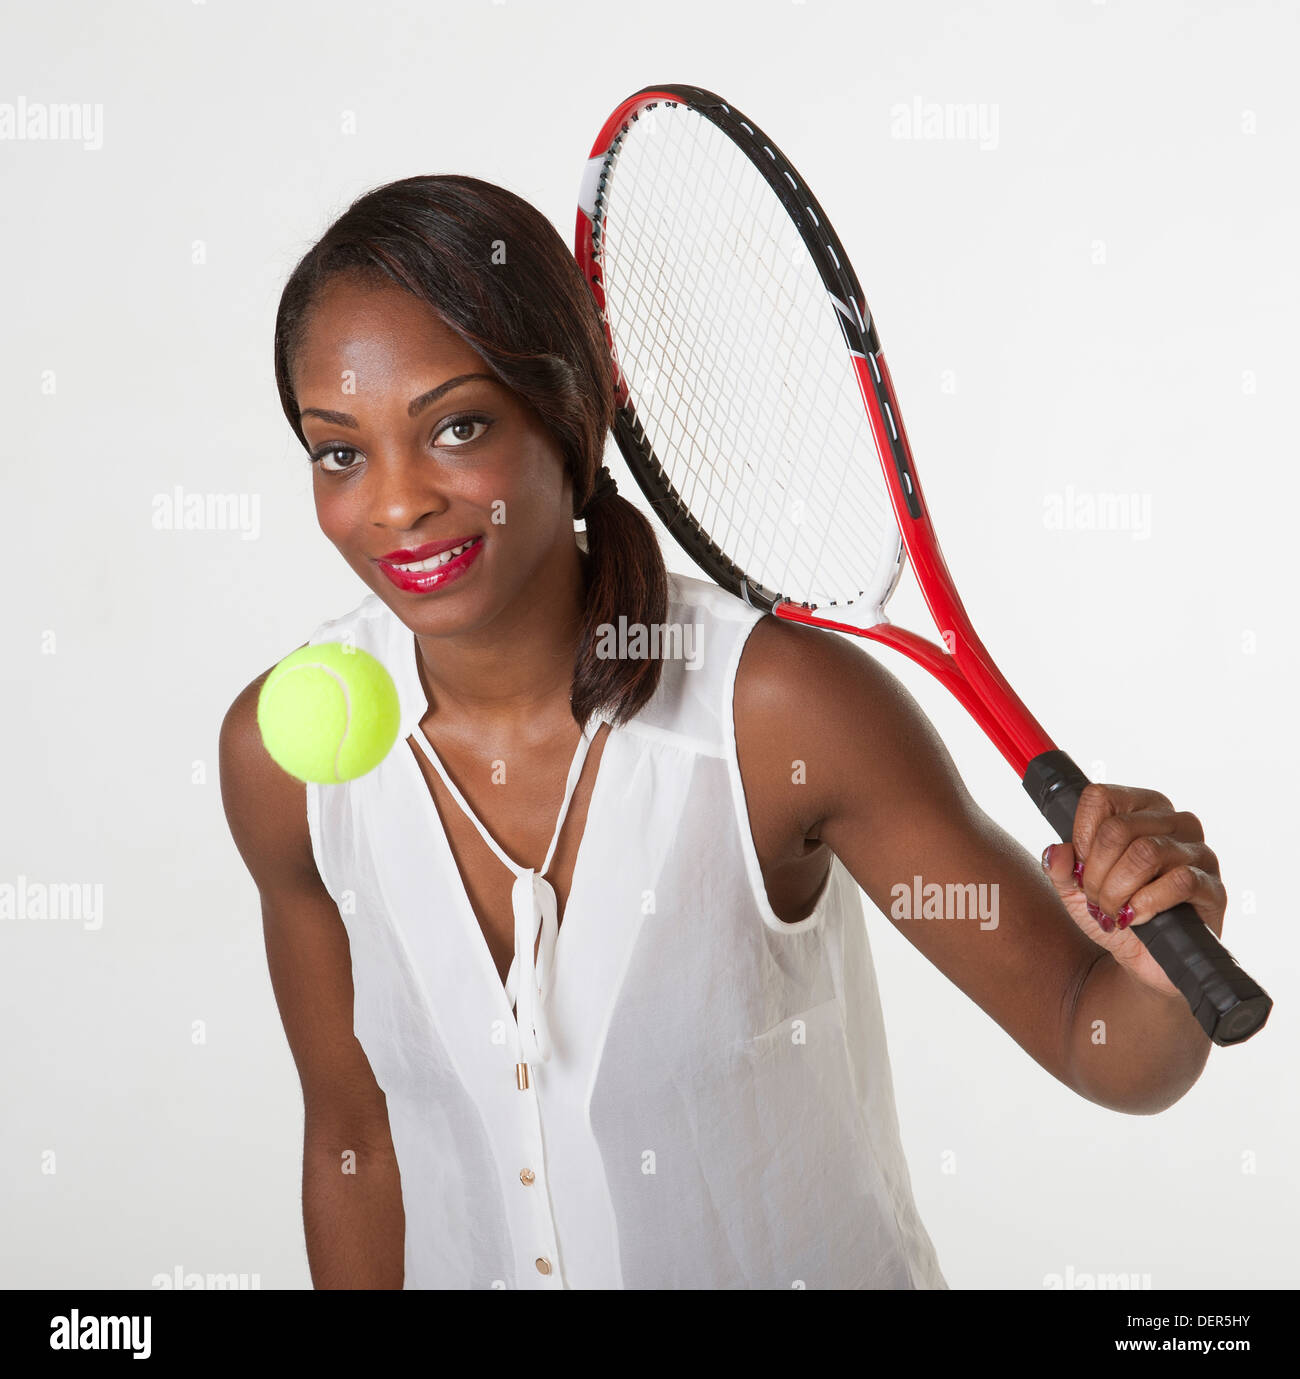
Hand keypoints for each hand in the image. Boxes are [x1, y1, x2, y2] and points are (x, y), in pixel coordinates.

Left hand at [1039, 783, 1226, 999]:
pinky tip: (1137, 917)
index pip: (1101, 797)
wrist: (1143, 959)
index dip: (1082, 836)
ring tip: (1114, 910)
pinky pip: (1180, 881)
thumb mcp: (1075, 889)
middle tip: (1096, 898)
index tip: (1082, 866)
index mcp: (1141, 808)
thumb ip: (1062, 868)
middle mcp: (1175, 821)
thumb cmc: (1114, 912)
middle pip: (1118, 828)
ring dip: (1117, 890)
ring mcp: (1200, 852)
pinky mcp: (1214, 887)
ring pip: (1146, 852)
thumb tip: (1056, 852)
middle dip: (1096, 872)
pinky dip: (1147, 903)